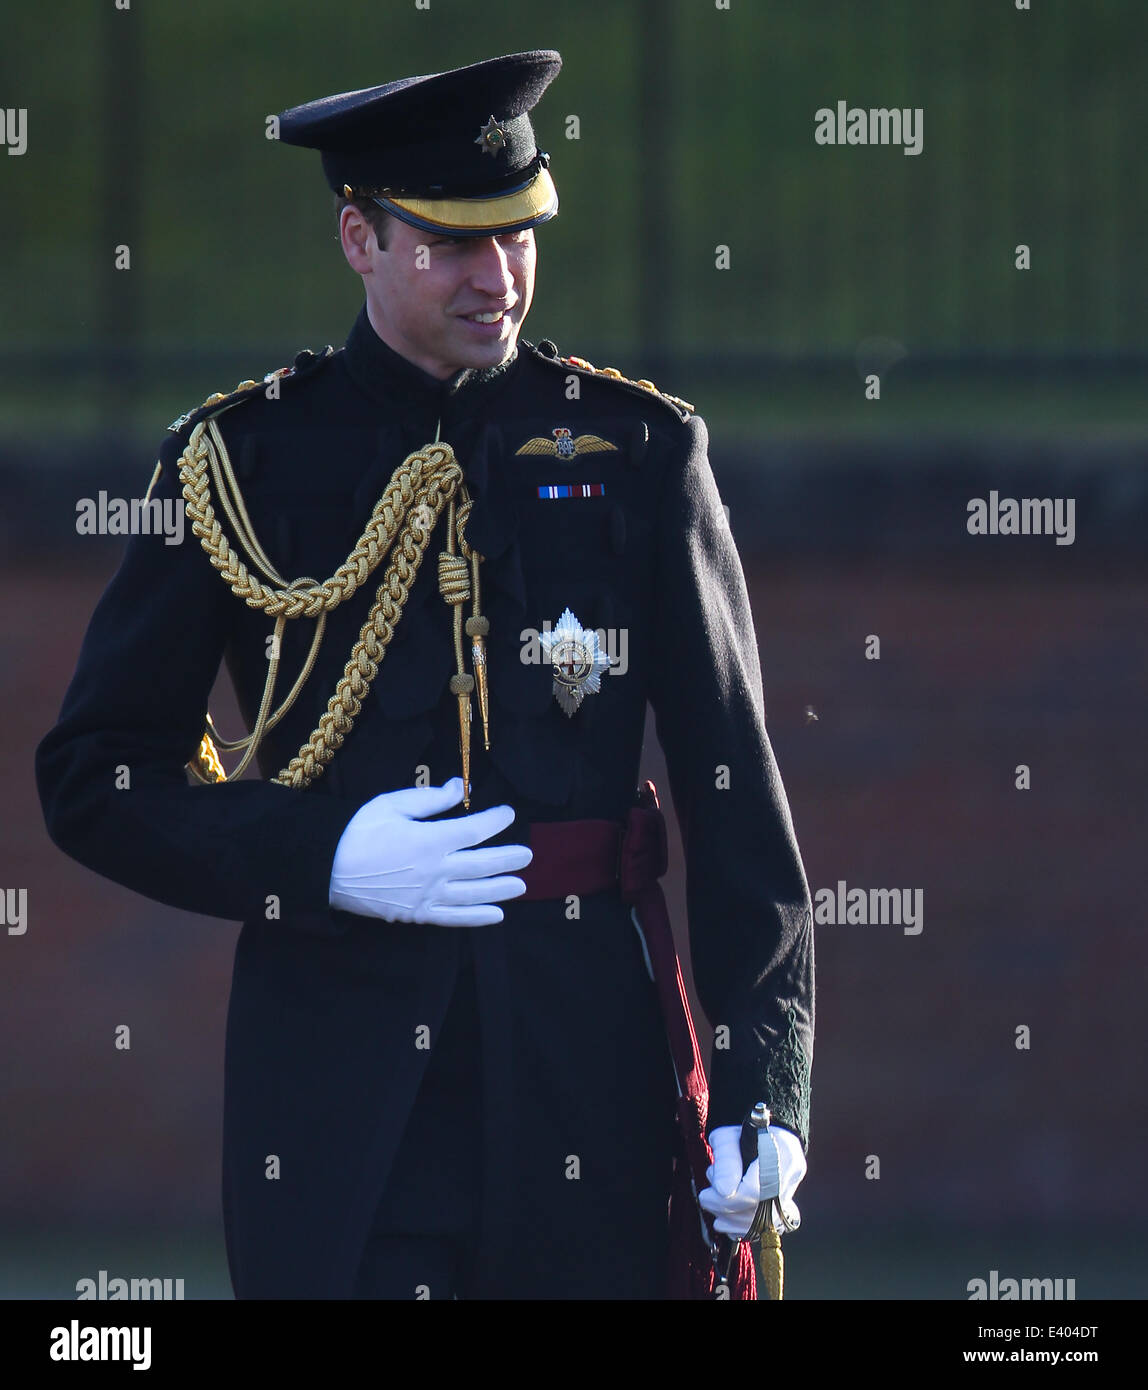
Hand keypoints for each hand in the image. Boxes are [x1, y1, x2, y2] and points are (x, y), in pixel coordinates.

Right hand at [329, 778, 531, 926]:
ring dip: (500, 890)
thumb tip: (459, 787)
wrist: (326, 867)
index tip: (508, 813)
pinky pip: (453, 918)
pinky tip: (497, 915)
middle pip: (481, 865)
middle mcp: (434, 870)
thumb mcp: (392, 804)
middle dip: (507, 859)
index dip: (495, 821)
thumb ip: (431, 799)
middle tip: (528, 855)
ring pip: (473, 894)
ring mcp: (427, 895)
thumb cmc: (358, 830)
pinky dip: (477, 918)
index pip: (474, 830)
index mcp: (430, 839)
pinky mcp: (417, 913)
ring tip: (521, 886)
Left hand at [698, 1122, 805, 1237]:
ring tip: (714, 1206)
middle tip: (706, 1199)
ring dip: (733, 1221)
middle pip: (761, 1209)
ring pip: (764, 1223)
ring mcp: (791, 1193)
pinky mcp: (785, 1207)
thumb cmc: (741, 1133)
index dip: (728, 1200)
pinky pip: (766, 1228)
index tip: (706, 1195)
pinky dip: (743, 1229)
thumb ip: (726, 1160)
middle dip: (727, 1210)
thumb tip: (723, 1190)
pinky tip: (725, 1221)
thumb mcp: (728, 1137)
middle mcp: (792, 1176)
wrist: (761, 1135)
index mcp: (782, 1154)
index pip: (756, 1190)